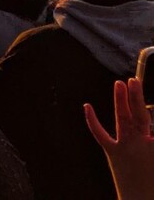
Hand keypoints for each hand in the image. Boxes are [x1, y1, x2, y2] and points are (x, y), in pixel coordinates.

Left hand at [85, 77, 153, 199]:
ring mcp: (126, 148)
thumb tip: (151, 132)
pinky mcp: (113, 153)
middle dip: (137, 97)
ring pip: (123, 119)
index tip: (142, 93)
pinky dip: (92, 120)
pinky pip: (101, 134)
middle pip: (141, 115)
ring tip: (120, 83)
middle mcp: (142, 143)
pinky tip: (86, 106)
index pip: (151, 119)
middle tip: (134, 80)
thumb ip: (152, 139)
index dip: (146, 107)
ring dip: (121, 100)